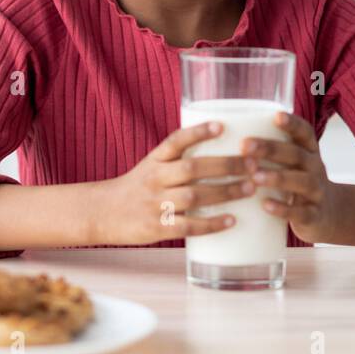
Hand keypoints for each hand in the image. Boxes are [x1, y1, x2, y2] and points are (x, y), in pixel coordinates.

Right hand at [94, 121, 259, 245]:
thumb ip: (178, 159)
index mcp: (155, 159)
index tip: (221, 126)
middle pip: (192, 168)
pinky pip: (188, 225)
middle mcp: (154, 178)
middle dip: (226, 165)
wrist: (101, 213)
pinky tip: (232, 220)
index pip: (175, 140)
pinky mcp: (156, 227)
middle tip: (253, 163)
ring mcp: (155, 203)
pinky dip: (212, 223)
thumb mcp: (151, 166)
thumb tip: (222, 150)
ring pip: (194, 196)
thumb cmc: (136, 188)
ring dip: (225, 192)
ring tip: (250, 188)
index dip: (198, 132)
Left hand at [244, 111, 337, 244]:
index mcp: (309, 151)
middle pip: (297, 154)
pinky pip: (301, 212)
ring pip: (302, 182)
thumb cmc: (297, 181)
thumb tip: (225, 133)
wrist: (327, 214)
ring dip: (278, 178)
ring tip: (255, 176)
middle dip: (271, 149)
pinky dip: (284, 209)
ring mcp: (317, 192)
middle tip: (245, 146)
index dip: (292, 124)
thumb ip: (270, 149)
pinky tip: (265, 205)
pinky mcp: (314, 215)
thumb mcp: (292, 163)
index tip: (275, 116)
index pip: (305, 132)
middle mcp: (315, 168)